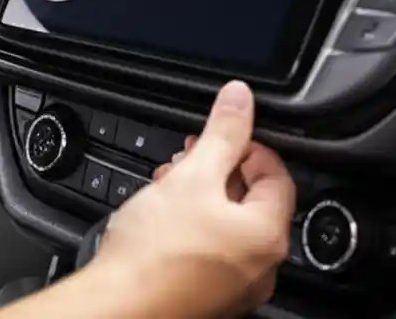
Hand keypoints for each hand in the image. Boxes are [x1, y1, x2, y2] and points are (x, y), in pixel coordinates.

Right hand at [90, 81, 295, 317]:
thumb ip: (223, 133)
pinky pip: (213, 254)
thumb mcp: (192, 175)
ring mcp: (236, 288)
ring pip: (229, 228)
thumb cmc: (153, 254)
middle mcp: (261, 267)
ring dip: (202, 198)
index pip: (276, 174)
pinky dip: (195, 230)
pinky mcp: (210, 298)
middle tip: (189, 159)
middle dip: (218, 171)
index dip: (248, 146)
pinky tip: (164, 221)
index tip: (221, 136)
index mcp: (267, 234)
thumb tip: (240, 98)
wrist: (118, 307)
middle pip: (252, 201)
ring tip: (169, 187)